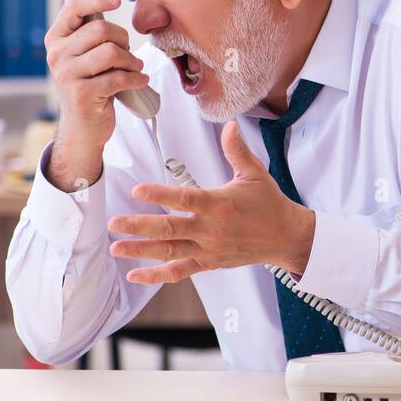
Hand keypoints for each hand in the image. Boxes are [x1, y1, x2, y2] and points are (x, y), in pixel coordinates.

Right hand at [44, 0, 148, 190]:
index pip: (73, 7)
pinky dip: (136, 79)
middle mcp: (57, 55)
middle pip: (101, 30)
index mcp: (56, 40)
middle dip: (124, 41)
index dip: (97, 0)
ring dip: (132, 61)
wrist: (83, 127)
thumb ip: (92, 35)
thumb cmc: (91, 87)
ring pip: (112, 52)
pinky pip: (119, 77)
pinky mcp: (81, 93)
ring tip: (133, 70)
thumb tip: (112, 4)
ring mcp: (66, 74)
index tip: (116, 1)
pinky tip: (138, 82)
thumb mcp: (85, 58)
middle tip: (128, 55)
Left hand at [109, 121, 315, 284]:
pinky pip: (180, 271)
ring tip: (116, 247)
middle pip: (169, 228)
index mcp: (219, 204)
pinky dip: (157, 275)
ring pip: (170, 251)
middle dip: (139, 226)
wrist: (286, 236)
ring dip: (141, 250)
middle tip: (114, 223)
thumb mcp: (255, 173)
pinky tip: (135, 274)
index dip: (159, 195)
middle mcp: (211, 229)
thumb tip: (230, 126)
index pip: (184, 199)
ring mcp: (208, 248)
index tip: (137, 191)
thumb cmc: (269, 203)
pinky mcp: (209, 263)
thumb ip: (237, 150)